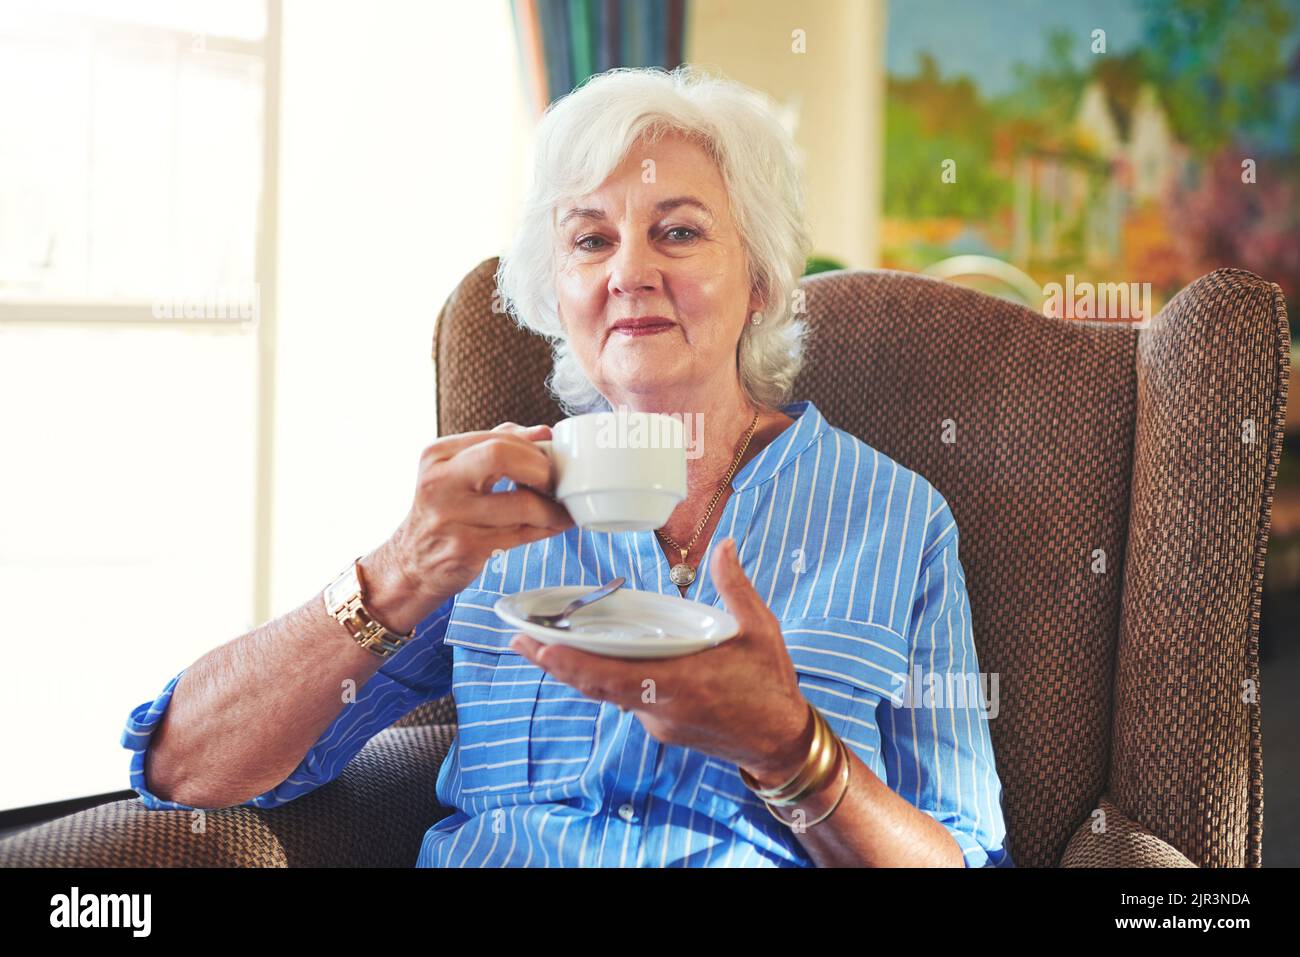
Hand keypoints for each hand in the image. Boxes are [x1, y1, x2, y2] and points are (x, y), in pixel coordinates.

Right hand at [369, 422, 575, 632]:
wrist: (412, 563)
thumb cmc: (444, 511)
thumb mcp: (457, 470)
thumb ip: (497, 445)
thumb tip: (543, 433)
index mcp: (437, 455)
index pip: (499, 438)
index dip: (535, 449)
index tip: (550, 461)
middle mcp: (440, 483)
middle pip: (503, 456)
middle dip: (541, 469)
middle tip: (554, 482)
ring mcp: (451, 517)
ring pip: (523, 503)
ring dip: (553, 507)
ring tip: (562, 508)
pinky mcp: (467, 549)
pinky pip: (523, 534)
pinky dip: (547, 527)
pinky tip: (555, 524)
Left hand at [508, 537, 812, 780]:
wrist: (780, 742)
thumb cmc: (771, 685)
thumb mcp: (761, 630)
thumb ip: (735, 587)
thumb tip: (724, 544)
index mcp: (682, 683)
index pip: (613, 676)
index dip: (573, 663)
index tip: (541, 645)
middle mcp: (661, 707)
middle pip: (595, 686)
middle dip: (555, 663)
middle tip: (520, 641)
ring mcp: (658, 721)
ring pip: (605, 694)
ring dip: (573, 671)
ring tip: (538, 646)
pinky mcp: (660, 726)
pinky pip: (621, 699)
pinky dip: (599, 680)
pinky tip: (581, 661)